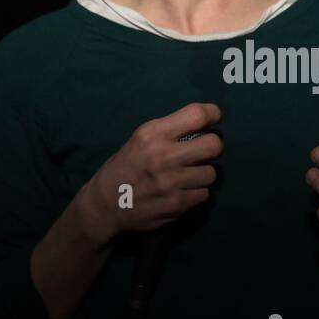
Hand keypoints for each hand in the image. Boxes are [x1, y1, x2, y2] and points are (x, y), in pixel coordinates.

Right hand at [77, 102, 222, 241]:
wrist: (104, 205)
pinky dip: (196, 192)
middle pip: (214, 145)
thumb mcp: (140, 139)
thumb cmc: (125, 166)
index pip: (196, 115)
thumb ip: (170, 131)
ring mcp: (170, 182)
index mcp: (152, 133)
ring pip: (211, 173)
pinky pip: (204, 194)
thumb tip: (206, 122)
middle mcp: (163, 155)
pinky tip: (182, 191)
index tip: (214, 118)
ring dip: (203, 173)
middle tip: (204, 152)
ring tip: (189, 175)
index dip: (212, 114)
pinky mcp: (176, 205)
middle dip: (213, 147)